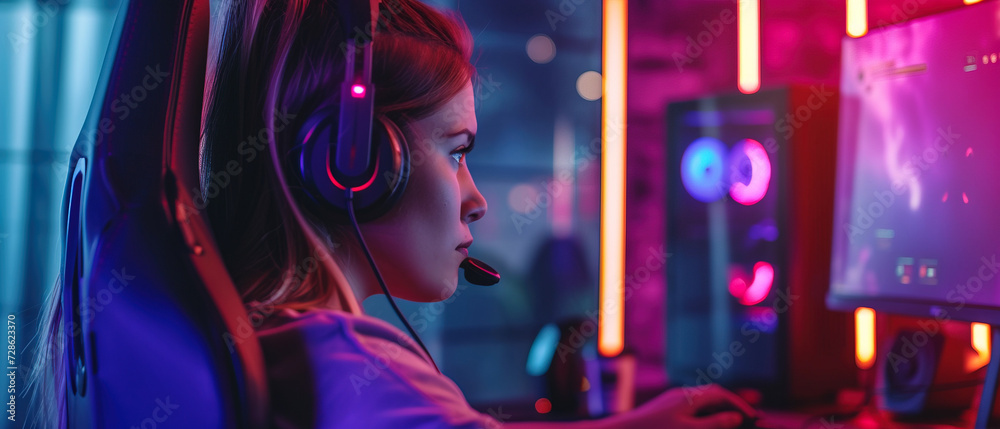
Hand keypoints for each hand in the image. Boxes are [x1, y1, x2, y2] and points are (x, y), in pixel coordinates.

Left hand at [615, 384, 756, 428]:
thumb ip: (714, 423)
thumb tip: (736, 417)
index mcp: (689, 396)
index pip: (721, 394)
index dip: (738, 404)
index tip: (752, 416)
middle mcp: (682, 394)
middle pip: (712, 394)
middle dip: (731, 404)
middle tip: (747, 417)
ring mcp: (673, 400)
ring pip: (702, 400)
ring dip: (718, 409)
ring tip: (731, 421)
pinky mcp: (666, 408)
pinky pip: (692, 406)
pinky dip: (705, 413)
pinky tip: (707, 422)